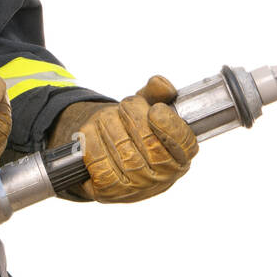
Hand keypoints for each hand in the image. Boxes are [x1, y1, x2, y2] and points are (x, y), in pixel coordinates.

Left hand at [70, 75, 197, 202]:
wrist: (106, 155)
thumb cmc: (132, 129)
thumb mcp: (146, 106)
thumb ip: (156, 93)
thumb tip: (161, 84)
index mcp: (181, 156)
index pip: (184, 143)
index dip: (169, 125)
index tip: (155, 110)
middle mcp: (163, 176)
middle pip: (150, 142)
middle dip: (132, 116)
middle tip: (123, 108)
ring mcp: (137, 188)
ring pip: (123, 151)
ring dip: (109, 125)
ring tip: (105, 119)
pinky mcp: (110, 193)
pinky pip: (100, 165)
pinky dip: (92, 143)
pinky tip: (92, 135)